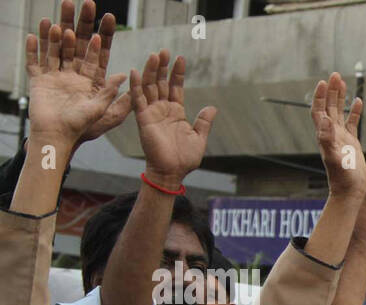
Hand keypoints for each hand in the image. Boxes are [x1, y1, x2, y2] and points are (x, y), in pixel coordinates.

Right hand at [25, 20, 124, 152]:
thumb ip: (109, 92)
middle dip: (72, 36)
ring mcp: (54, 78)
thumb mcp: (100, 110)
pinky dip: (32, 50)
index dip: (95, 48)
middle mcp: (71, 77)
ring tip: (52, 24)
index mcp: (88, 83)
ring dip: (52, 39)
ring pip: (53, 53)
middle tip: (72, 24)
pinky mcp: (39, 81)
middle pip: (72, 51)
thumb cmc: (81, 127)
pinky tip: (31, 37)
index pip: (92, 61)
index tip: (97, 35)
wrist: (57, 136)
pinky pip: (34, 63)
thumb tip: (124, 75)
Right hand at [130, 51, 215, 189]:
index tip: (180, 58)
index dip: (177, 73)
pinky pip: (137, 99)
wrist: (172, 172)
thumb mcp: (199, 138)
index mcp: (176, 112)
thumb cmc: (185, 159)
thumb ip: (204, 122)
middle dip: (163, 67)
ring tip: (154, 55)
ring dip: (151, 71)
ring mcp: (152, 113)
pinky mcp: (143, 119)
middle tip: (164, 50)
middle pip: (161, 83)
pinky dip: (136, 85)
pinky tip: (134, 71)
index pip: (175, 87)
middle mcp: (163, 109)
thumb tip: (212, 107)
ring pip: (149, 87)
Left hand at [310, 73, 365, 199]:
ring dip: (340, 97)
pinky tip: (358, 102)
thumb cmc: (343, 178)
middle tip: (335, 76)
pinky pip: (352, 123)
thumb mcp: (335, 157)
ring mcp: (341, 138)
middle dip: (331, 91)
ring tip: (342, 82)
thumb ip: (327, 138)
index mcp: (326, 135)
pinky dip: (354, 111)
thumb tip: (324, 119)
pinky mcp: (351, 144)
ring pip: (339, 112)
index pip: (320, 111)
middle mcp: (332, 134)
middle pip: (329, 107)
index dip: (320, 96)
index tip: (324, 82)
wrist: (350, 193)